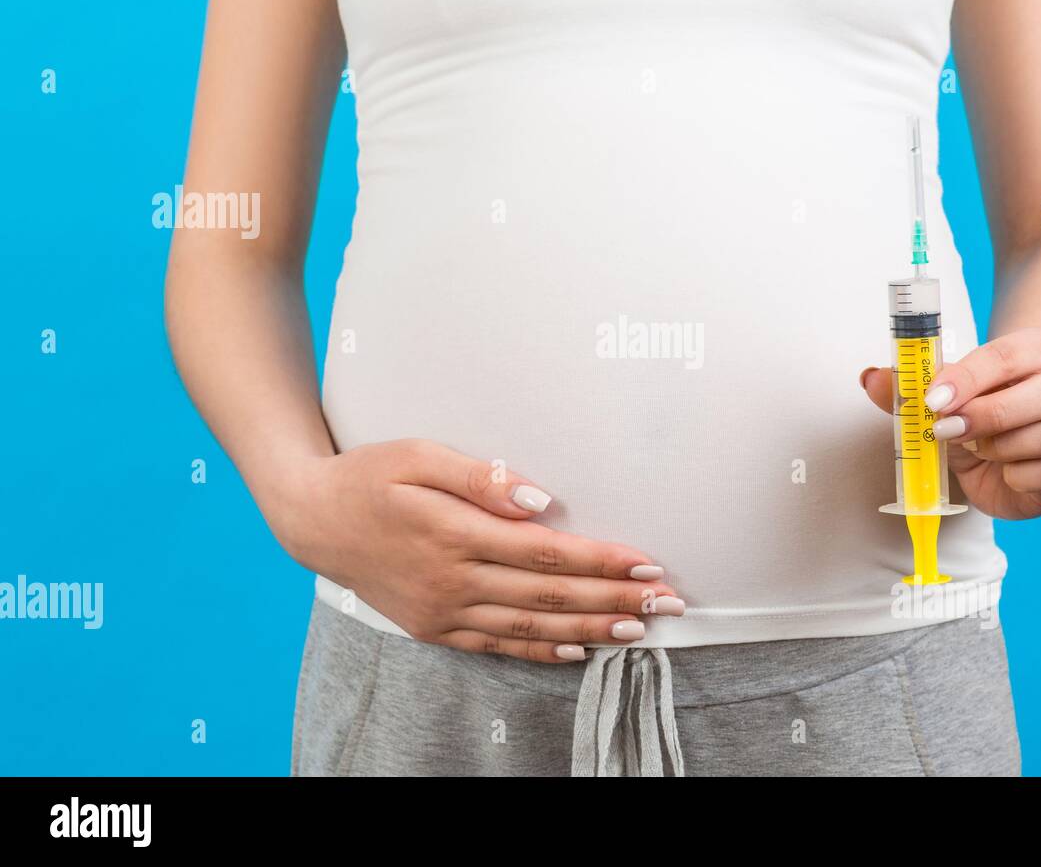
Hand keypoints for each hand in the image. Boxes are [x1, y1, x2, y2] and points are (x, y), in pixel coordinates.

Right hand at [261, 439, 681, 662]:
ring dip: (590, 628)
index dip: (601, 559)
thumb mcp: (417, 455)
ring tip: (639, 629)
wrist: (311, 518)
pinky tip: (577, 649)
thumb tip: (542, 500)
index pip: (546, 552)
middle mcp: (452, 580)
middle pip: (550, 594)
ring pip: (530, 626)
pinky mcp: (433, 626)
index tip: (646, 561)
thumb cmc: (369, 475)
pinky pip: (496, 644)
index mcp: (454, 533)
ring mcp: (442, 610)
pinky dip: (540, 649)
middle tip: (667, 601)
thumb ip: (480, 476)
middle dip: (614, 598)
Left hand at [860, 328, 1040, 519]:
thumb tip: (869, 378)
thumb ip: (910, 387)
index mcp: (1038, 351)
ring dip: (1001, 448)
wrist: (1017, 443)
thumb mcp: (948, 394)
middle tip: (946, 430)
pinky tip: (1004, 470)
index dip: (966, 379)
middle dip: (986, 416)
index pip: (1005, 358)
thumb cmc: (983, 408)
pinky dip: (1017, 476)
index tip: (932, 401)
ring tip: (980, 448)